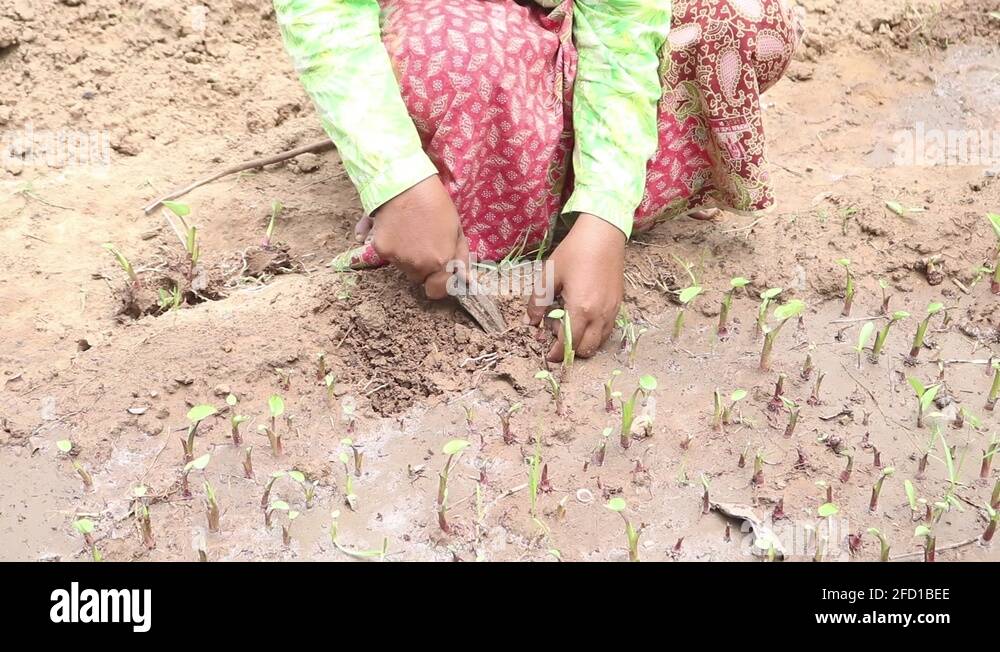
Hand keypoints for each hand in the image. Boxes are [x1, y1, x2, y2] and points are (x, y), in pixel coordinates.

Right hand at [371, 175, 468, 298]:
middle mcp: (418, 265)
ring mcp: (397, 258)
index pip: (437, 291)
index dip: (439, 283)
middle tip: (424, 241)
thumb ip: (461, 257)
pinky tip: (397, 229)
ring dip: (407, 256)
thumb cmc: (435, 203)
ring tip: (411, 231)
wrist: (405, 184)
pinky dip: (391, 247)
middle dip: (423, 266)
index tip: (439, 272)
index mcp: (440, 261)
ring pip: (403, 267)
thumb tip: (466, 280)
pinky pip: (388, 256)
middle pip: (419, 278)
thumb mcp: (456, 229)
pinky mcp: (381, 249)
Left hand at [526, 213, 624, 360]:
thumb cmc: (574, 252)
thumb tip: (529, 322)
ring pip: (599, 343)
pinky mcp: (618, 305)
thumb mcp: (549, 276)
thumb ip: (538, 302)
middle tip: (556, 339)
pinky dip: (595, 334)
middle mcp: (599, 315)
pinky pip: (607, 331)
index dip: (556, 354)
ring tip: (570, 328)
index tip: (548, 355)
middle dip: (569, 351)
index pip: (568, 344)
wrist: (603, 235)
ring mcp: (611, 311)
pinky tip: (584, 320)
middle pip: (585, 349)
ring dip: (583, 343)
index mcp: (580, 309)